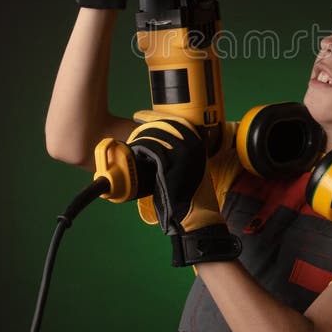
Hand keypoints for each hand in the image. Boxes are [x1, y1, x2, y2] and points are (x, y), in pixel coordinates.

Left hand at [127, 118, 241, 265]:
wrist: (195, 216)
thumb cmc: (189, 195)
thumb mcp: (190, 170)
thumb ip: (180, 156)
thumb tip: (160, 147)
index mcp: (198, 145)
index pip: (177, 121)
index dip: (157, 116)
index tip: (142, 114)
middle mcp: (193, 146)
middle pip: (166, 125)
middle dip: (148, 123)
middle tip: (135, 124)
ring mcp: (183, 153)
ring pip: (156, 135)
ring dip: (142, 136)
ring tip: (133, 140)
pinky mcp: (170, 164)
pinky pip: (151, 149)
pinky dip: (140, 149)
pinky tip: (135, 151)